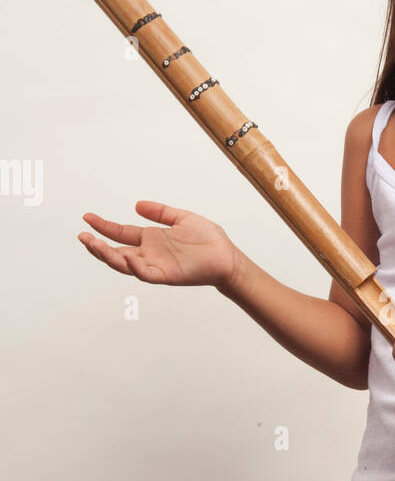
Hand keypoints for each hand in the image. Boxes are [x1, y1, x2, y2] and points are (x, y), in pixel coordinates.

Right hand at [77, 200, 236, 286]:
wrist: (227, 255)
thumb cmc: (208, 240)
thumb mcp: (181, 218)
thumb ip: (160, 212)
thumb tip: (137, 205)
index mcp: (151, 240)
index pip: (121, 233)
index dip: (104, 226)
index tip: (88, 217)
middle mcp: (149, 254)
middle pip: (116, 251)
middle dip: (97, 245)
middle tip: (82, 236)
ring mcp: (156, 265)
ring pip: (125, 264)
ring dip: (107, 256)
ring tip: (93, 245)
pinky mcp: (166, 275)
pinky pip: (145, 274)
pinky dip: (134, 267)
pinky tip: (126, 256)